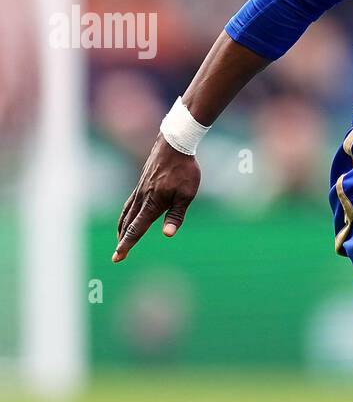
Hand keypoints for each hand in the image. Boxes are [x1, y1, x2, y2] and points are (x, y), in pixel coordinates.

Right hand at [113, 135, 200, 261]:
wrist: (174, 144)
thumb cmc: (184, 170)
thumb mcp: (186, 195)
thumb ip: (176, 216)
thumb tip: (167, 235)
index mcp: (152, 203)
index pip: (137, 229)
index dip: (127, 245)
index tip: (117, 257)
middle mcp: (142, 198)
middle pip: (129, 223)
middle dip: (123, 241)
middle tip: (117, 256)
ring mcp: (140, 189)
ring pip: (127, 213)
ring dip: (122, 228)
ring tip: (120, 239)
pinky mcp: (142, 183)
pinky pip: (130, 202)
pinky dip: (126, 214)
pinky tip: (129, 216)